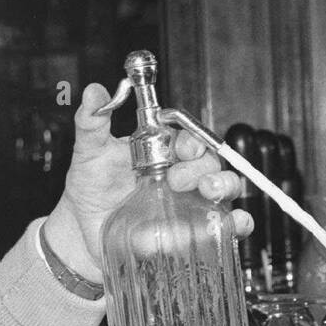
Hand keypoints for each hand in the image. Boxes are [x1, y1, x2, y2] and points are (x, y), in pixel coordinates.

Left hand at [42, 83, 252, 282]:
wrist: (86, 232)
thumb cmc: (91, 190)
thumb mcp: (88, 153)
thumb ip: (92, 122)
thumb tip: (95, 92)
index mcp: (163, 150)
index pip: (190, 136)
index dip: (191, 140)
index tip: (180, 149)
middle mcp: (182, 174)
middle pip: (212, 162)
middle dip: (203, 167)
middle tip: (176, 179)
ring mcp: (191, 202)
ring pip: (227, 187)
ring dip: (225, 186)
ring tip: (207, 192)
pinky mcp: (195, 232)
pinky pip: (227, 226)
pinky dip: (239, 223)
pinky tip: (234, 221)